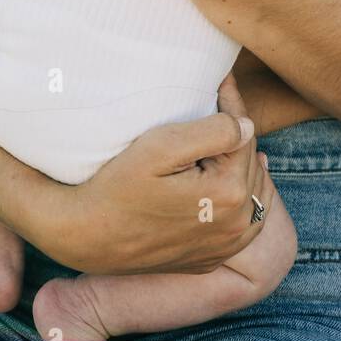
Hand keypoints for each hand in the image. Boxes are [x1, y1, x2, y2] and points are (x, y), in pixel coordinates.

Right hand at [38, 73, 276, 274]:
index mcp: (228, 192)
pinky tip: (232, 184)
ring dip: (243, 165)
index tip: (222, 80)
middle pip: (250, 163)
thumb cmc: (118, 184)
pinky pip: (244, 225)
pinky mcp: (212, 259)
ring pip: (253, 193)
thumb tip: (248, 125)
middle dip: (238, 134)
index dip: (232, 104)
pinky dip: (243, 201)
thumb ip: (214, 131)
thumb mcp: (161, 146)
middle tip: (220, 106)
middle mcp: (235, 225)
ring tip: (228, 140)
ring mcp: (225, 246)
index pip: (244, 134)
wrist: (87, 234)